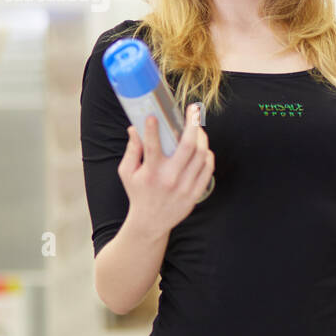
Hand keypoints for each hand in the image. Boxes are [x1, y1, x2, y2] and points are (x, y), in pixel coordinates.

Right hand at [117, 103, 213, 236]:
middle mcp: (170, 178)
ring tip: (198, 129)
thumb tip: (134, 128)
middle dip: (193, 125)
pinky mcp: (195, 193)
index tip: (154, 115)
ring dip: (202, 138)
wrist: (150, 223)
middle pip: (188, 147)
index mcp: (151, 172)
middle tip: (193, 113)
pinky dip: (207, 155)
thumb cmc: (138, 193)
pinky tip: (203, 148)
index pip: (152, 146)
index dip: (153, 129)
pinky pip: (208, 169)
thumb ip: (131, 150)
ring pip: (201, 155)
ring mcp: (185, 186)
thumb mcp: (127, 173)